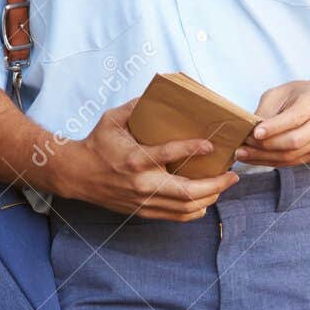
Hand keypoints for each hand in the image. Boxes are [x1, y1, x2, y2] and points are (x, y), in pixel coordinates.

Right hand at [57, 100, 238, 219]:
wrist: (77, 175)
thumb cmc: (97, 144)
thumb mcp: (112, 119)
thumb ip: (136, 106)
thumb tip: (160, 92)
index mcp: (134, 159)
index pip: (168, 155)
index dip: (193, 149)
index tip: (211, 144)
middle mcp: (142, 184)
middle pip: (186, 191)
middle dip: (215, 184)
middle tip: (232, 174)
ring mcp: (144, 201)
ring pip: (185, 207)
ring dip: (210, 197)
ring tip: (225, 185)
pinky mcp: (144, 211)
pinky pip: (176, 216)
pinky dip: (196, 210)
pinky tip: (207, 200)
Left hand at [233, 79, 309, 166]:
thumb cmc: (296, 96)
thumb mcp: (278, 93)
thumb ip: (266, 111)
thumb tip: (250, 132)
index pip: (295, 118)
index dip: (273, 128)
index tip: (254, 133)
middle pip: (294, 141)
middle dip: (265, 146)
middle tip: (243, 146)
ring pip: (291, 156)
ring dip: (264, 157)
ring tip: (243, 154)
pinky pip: (291, 162)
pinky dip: (270, 161)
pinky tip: (254, 158)